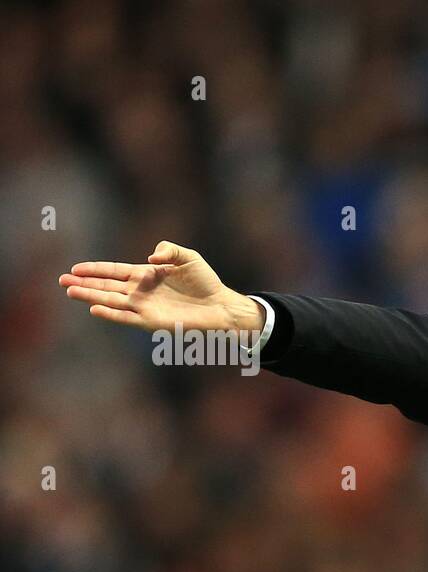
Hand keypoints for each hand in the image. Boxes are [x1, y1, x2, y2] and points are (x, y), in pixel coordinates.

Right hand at [58, 241, 263, 335]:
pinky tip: (95, 308)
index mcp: (146, 275)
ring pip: (111, 301)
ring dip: (91, 296)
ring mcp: (145, 307)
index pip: (114, 271)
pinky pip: (127, 317)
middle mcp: (141, 291)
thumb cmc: (205, 281)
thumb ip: (168, 250)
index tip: (75, 268)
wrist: (220, 305)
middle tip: (61, 281)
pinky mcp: (152, 321)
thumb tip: (150, 258)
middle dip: (84, 283)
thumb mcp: (187, 257)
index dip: (95, 269)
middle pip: (107, 286)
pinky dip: (111, 313)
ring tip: (71, 292)